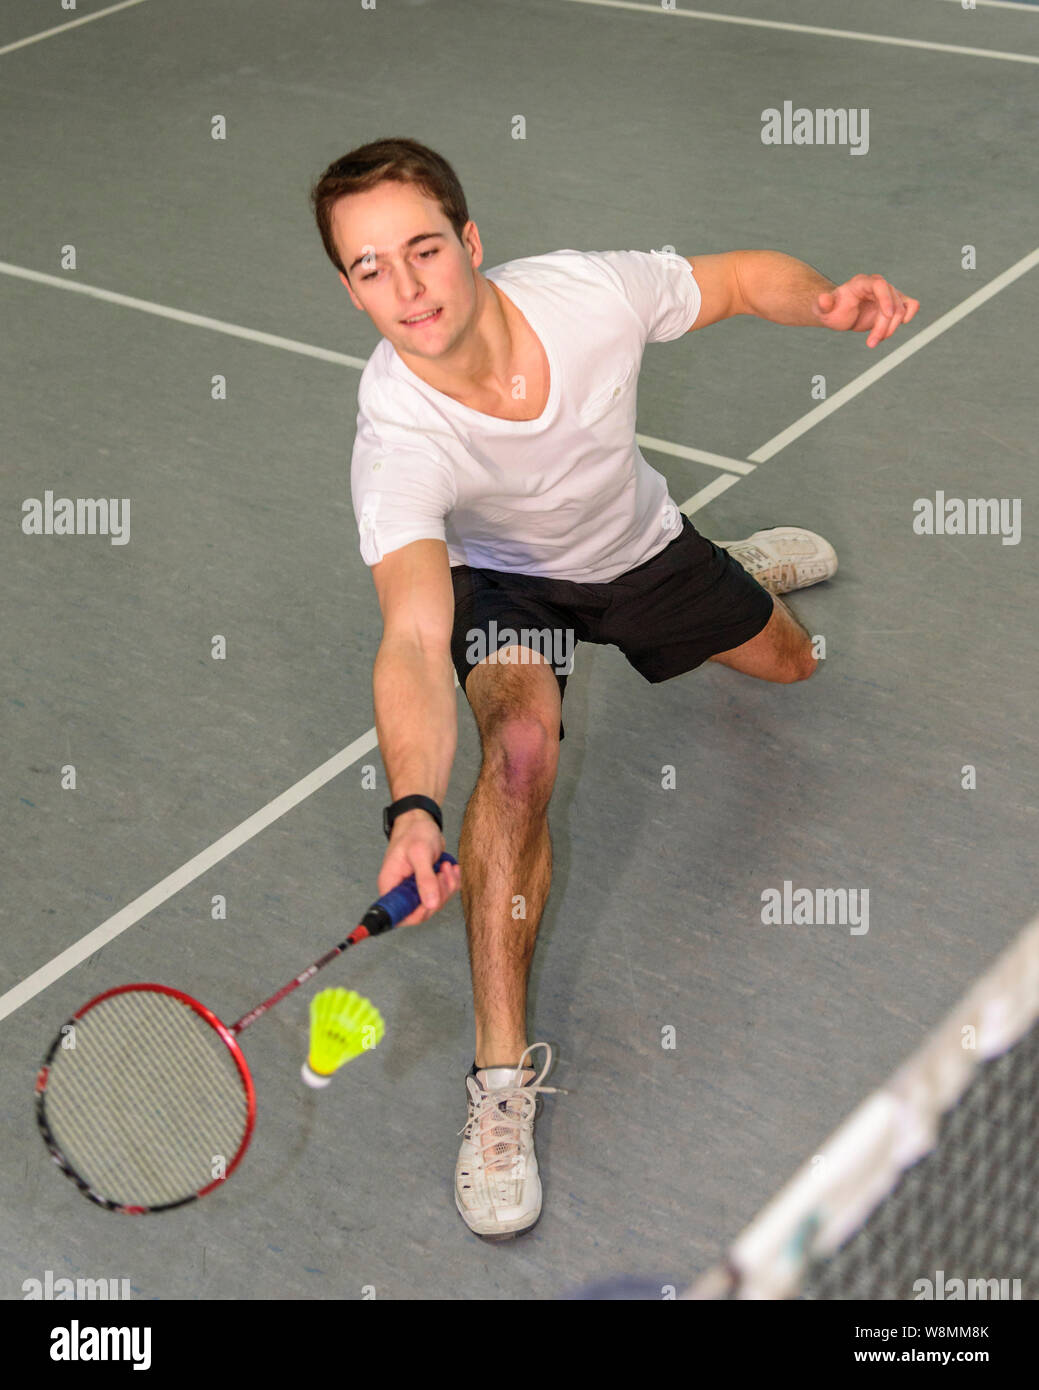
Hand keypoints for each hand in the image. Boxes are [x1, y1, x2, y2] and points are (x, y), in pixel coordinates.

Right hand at [377, 810, 461, 926]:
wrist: (421, 821)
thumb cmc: (414, 832)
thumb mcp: (420, 853)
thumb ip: (425, 879)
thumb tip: (431, 904)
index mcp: (390, 886)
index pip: (399, 915)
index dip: (418, 914)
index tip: (433, 899)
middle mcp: (400, 891)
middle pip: (422, 911)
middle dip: (438, 894)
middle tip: (442, 872)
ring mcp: (414, 889)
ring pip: (435, 903)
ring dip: (447, 886)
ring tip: (446, 866)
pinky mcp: (427, 885)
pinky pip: (442, 894)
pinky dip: (451, 882)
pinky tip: (451, 867)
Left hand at [814, 274, 919, 347]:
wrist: (840, 313)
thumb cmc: (832, 309)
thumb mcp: (823, 309)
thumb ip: (823, 304)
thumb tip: (823, 300)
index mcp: (861, 283)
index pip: (880, 285)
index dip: (886, 298)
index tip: (887, 315)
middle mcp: (877, 285)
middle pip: (891, 302)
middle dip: (884, 325)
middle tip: (871, 343)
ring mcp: (888, 294)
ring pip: (900, 309)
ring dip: (891, 328)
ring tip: (875, 340)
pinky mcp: (894, 304)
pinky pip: (911, 305)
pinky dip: (909, 315)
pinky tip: (900, 324)